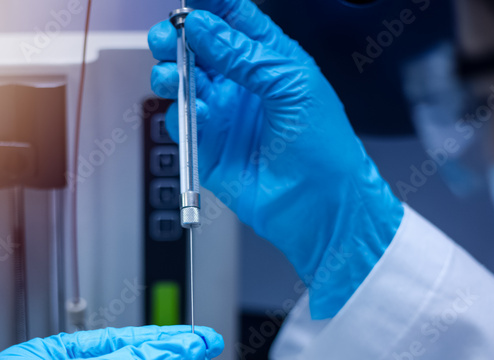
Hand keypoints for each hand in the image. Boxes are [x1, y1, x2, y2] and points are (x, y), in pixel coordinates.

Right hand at [148, 0, 403, 317]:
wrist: (321, 205)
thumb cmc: (325, 146)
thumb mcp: (291, 83)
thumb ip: (243, 54)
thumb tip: (201, 27)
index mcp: (270, 59)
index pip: (234, 18)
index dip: (210, 5)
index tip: (189, 1)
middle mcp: (243, 84)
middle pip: (199, 47)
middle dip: (178, 38)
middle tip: (168, 38)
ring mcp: (224, 115)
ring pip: (183, 81)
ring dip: (171, 73)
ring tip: (173, 75)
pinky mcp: (208, 147)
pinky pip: (180, 122)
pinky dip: (179, 114)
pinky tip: (193, 114)